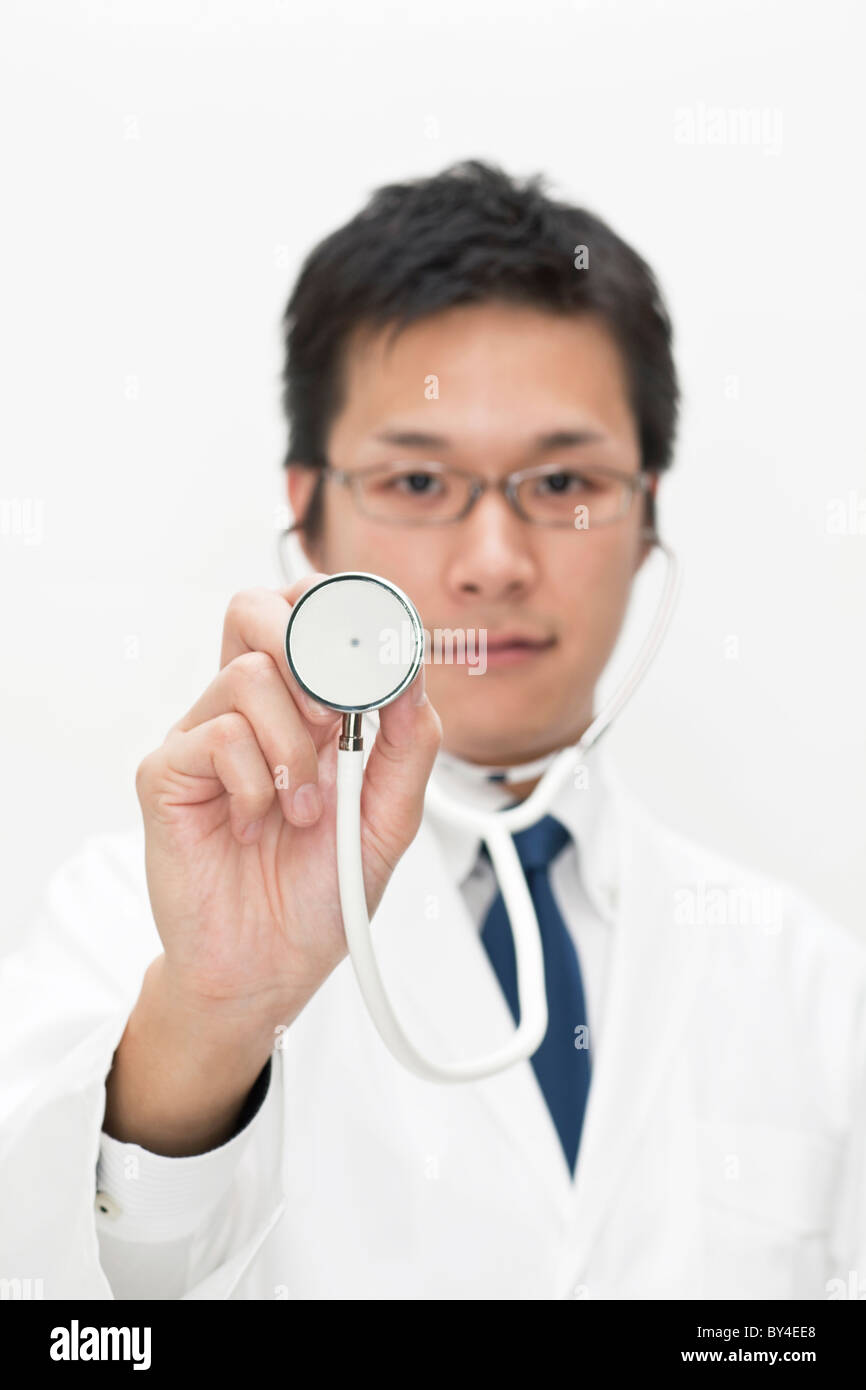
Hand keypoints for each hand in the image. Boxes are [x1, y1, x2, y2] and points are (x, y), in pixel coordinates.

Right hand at [135, 574, 441, 1031]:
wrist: (268, 972)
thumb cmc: (319, 895)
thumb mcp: (388, 820)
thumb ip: (407, 749)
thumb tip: (411, 677)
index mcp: (300, 711)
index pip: (305, 617)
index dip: (339, 606)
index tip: (386, 637)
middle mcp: (246, 713)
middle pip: (254, 609)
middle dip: (306, 644)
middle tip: (334, 715)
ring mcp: (201, 739)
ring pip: (247, 676)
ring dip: (294, 748)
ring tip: (301, 811)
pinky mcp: (167, 774)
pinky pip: (218, 737)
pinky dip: (257, 784)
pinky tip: (256, 825)